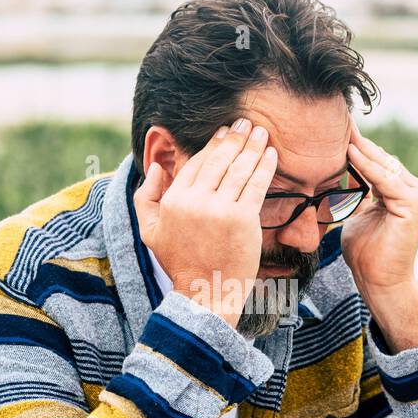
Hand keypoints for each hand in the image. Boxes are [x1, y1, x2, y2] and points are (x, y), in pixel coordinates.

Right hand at [133, 119, 277, 328]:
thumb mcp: (150, 231)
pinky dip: (265, 166)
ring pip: (239, 169)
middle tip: (246, 124)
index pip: (197, 164)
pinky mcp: (243, 219)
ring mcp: (219, 209)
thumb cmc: (180, 263)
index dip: (213, 145)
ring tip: (261, 133)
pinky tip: (271, 154)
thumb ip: (146, 197)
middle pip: (219, 160)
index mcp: (174, 200)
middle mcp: (195, 201)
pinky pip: (255, 185)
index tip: (224, 133)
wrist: (205, 293)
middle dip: (235, 138)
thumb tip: (156, 167)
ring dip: (253, 146)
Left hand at [340, 125, 417, 351]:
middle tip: (337, 120)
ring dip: (362, 149)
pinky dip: (368, 166)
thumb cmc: (366, 253)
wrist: (378, 281)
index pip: (378, 162)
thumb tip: (341, 178)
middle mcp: (414, 189)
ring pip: (385, 166)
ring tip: (341, 131)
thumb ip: (357, 195)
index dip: (357, 146)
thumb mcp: (357, 215)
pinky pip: (386, 180)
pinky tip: (350, 152)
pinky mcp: (414, 203)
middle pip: (383, 160)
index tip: (336, 129)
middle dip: (359, 142)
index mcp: (402, 191)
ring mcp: (417, 195)